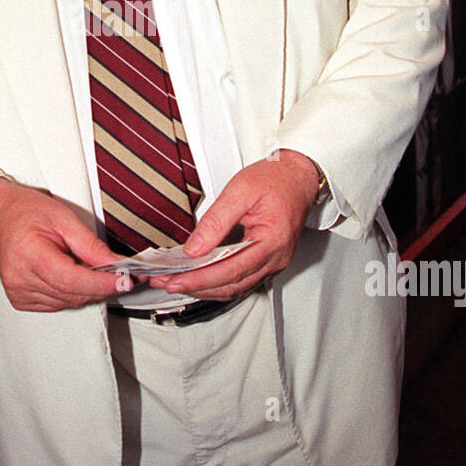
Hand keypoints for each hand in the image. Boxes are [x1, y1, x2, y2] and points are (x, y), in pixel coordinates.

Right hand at [0, 176, 131, 312]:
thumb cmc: (24, 212)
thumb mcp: (63, 217)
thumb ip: (90, 245)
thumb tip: (115, 264)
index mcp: (29, 254)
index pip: (72, 280)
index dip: (102, 283)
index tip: (125, 280)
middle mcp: (20, 278)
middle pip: (73, 294)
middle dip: (101, 285)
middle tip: (121, 273)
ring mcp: (19, 292)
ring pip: (68, 302)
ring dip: (86, 289)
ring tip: (89, 267)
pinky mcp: (21, 300)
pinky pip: (57, 304)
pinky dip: (71, 293)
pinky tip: (70, 274)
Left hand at [148, 151, 319, 300]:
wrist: (299, 176)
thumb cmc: (277, 179)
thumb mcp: (241, 190)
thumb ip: (216, 220)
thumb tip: (195, 247)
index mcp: (272, 240)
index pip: (231, 270)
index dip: (200, 279)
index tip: (175, 281)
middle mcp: (276, 258)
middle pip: (232, 285)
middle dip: (196, 288)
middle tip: (167, 283)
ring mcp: (274, 263)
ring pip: (236, 288)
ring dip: (205, 289)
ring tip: (177, 282)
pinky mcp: (268, 262)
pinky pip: (242, 280)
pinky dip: (218, 283)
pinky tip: (200, 279)